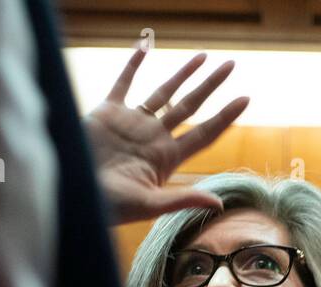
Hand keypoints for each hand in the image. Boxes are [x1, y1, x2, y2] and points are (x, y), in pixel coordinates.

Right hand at [84, 44, 248, 224]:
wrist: (75, 193)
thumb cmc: (111, 206)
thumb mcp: (149, 205)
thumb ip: (183, 199)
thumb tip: (219, 204)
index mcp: (167, 157)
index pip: (205, 133)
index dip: (225, 116)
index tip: (246, 98)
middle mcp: (154, 137)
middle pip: (190, 106)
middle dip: (211, 86)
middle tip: (231, 66)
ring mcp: (132, 123)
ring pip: (164, 91)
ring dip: (183, 74)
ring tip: (203, 57)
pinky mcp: (108, 113)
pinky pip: (124, 83)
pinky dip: (133, 64)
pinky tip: (145, 46)